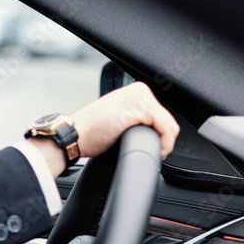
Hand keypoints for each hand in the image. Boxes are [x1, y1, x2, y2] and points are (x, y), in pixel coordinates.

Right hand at [29, 81, 179, 177]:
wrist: (73, 136)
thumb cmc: (89, 132)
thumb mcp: (117, 117)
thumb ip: (134, 116)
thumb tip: (154, 130)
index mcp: (135, 90)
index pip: (161, 113)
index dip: (160, 133)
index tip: (152, 145)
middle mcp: (140, 90)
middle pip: (167, 119)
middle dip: (163, 139)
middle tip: (152, 152)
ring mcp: (139, 100)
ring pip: (169, 126)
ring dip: (165, 144)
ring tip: (154, 154)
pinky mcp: (138, 112)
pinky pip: (164, 130)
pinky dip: (164, 145)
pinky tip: (155, 152)